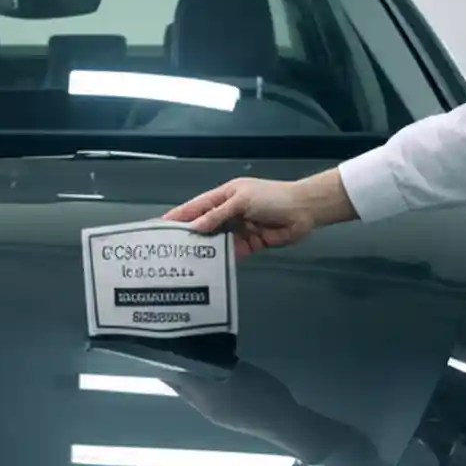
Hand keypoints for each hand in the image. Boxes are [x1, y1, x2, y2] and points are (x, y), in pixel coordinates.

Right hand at [163, 175, 344, 257]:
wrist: (304, 210)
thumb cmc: (272, 197)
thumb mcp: (241, 201)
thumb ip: (217, 215)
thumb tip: (195, 228)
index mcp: (223, 197)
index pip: (196, 207)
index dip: (179, 216)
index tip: (160, 226)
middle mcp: (228, 213)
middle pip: (204, 226)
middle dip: (188, 236)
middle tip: (169, 250)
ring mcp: (238, 229)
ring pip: (216, 241)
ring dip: (204, 250)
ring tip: (184, 262)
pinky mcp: (249, 244)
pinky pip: (231, 253)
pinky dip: (222, 259)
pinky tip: (209, 268)